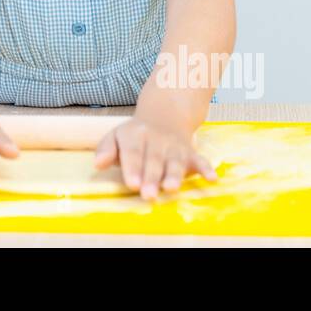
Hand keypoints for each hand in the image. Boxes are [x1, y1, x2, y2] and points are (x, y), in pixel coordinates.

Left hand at [94, 111, 216, 199]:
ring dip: (174, 175)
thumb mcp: (116, 136)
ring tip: (171, 188)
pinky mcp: (190, 152)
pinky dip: (207, 168)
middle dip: (151, 177)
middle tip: (148, 194)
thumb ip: (106, 149)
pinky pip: (200, 159)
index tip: (132, 184)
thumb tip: (98, 164)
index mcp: (135, 135)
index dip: (133, 168)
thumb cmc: (134, 135)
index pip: (133, 152)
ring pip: (176, 161)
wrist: (164, 115)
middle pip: (154, 160)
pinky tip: (212, 179)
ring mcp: (175, 146)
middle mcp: (157, 139)